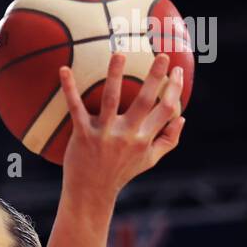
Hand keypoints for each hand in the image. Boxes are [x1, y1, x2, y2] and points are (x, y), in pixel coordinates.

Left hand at [57, 52, 185, 200]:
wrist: (91, 192)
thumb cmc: (121, 173)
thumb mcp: (149, 160)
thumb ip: (168, 140)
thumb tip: (182, 117)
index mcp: (145, 138)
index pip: (167, 109)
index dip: (175, 89)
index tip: (178, 70)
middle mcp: (127, 135)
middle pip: (145, 101)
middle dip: (155, 77)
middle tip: (161, 55)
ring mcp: (104, 134)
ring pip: (111, 99)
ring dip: (115, 75)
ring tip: (119, 54)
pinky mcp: (82, 134)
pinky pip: (75, 108)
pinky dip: (69, 88)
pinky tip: (63, 69)